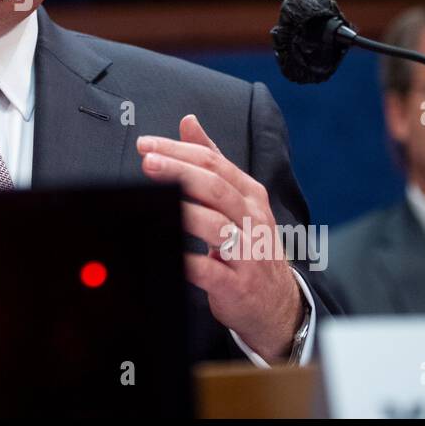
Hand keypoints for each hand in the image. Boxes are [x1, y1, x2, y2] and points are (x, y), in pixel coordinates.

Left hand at [137, 114, 302, 359]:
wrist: (277, 303)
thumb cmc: (251, 244)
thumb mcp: (239, 198)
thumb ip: (213, 160)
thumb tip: (189, 122)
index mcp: (250, 195)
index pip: (214, 164)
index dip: (179, 151)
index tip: (147, 145)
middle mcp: (252, 219)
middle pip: (215, 188)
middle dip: (179, 172)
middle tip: (148, 162)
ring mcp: (247, 253)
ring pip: (215, 225)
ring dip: (183, 210)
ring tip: (154, 198)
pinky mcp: (236, 285)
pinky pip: (208, 270)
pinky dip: (187, 260)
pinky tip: (167, 249)